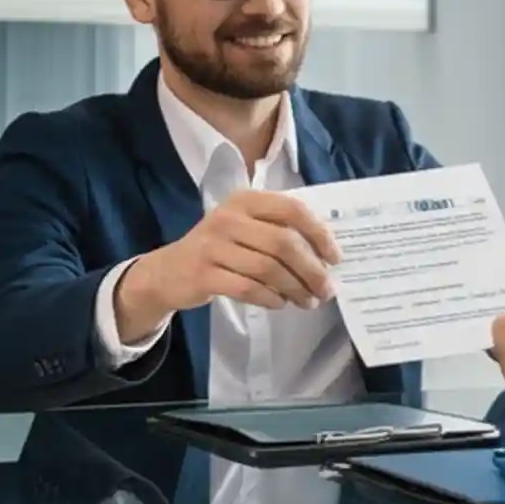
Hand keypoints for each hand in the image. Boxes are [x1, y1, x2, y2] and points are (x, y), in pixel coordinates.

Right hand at [115, 190, 341, 342]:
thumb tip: (326, 257)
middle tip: (326, 290)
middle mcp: (229, 217)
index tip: (335, 258)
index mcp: (246, 200)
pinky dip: (271, 298)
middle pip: (284, 243)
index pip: (292, 210)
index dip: (319, 234)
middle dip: (312, 270)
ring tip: (308, 301)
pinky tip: (281, 303)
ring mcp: (213, 245)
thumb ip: (280, 232)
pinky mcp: (203, 273)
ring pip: (269, 268)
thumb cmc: (220, 248)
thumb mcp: (246, 228)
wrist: (168, 271)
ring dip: (295, 288)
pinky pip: (249, 288)